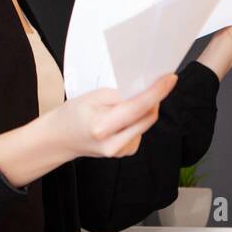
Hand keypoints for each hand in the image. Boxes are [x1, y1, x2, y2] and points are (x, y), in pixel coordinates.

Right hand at [48, 74, 177, 158]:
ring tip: (124, 104)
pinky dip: (137, 120)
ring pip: (146, 123)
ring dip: (144, 109)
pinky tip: (122, 119)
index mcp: (101, 127)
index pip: (138, 107)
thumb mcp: (92, 97)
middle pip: (148, 116)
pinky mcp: (126, 152)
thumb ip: (120, 94)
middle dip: (154, 98)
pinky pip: (141, 130)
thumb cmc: (73, 115)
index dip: (157, 92)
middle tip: (153, 83)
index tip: (170, 79)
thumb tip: (144, 89)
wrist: (61, 138)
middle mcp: (113, 144)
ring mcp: (121, 151)